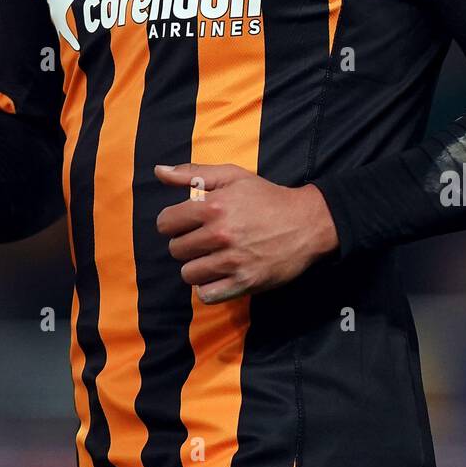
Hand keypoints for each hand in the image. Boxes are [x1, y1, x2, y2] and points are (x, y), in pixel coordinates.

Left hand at [153, 162, 338, 303]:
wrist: (306, 223)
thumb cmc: (267, 197)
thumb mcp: (232, 176)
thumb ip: (193, 173)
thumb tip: (158, 171)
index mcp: (213, 206)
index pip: (165, 223)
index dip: (171, 222)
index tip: (184, 223)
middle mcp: (220, 235)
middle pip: (176, 249)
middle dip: (185, 243)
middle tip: (202, 239)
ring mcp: (232, 261)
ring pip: (188, 273)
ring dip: (196, 266)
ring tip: (211, 256)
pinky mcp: (244, 283)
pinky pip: (206, 294)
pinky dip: (208, 287)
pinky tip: (218, 274)